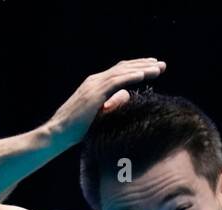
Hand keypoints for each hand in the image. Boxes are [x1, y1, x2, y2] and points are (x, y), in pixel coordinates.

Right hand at [44, 58, 166, 145]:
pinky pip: (116, 82)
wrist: (59, 132)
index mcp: (97, 84)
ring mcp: (94, 85)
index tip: (154, 67)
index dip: (138, 68)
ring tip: (158, 68)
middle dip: (144, 65)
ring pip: (122, 72)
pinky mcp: (94, 93)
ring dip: (142, 68)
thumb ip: (114, 102)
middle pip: (124, 68)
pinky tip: (143, 74)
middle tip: (162, 64)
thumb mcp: (102, 113)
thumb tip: (128, 94)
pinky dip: (130, 76)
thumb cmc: (79, 128)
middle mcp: (96, 80)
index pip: (121, 72)